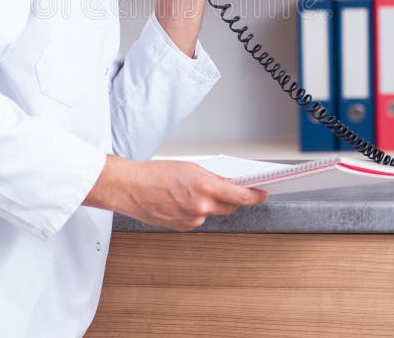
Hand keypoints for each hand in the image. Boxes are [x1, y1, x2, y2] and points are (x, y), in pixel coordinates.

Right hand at [84, 155, 267, 230]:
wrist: (130, 188)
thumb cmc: (154, 173)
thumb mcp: (189, 167)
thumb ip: (211, 177)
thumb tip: (228, 183)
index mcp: (204, 187)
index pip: (240, 195)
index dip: (255, 195)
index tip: (263, 193)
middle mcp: (200, 206)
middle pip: (229, 206)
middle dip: (232, 198)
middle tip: (230, 188)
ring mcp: (192, 219)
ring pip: (212, 212)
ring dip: (209, 203)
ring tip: (190, 190)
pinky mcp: (182, 227)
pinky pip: (198, 219)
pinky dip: (195, 210)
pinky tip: (181, 201)